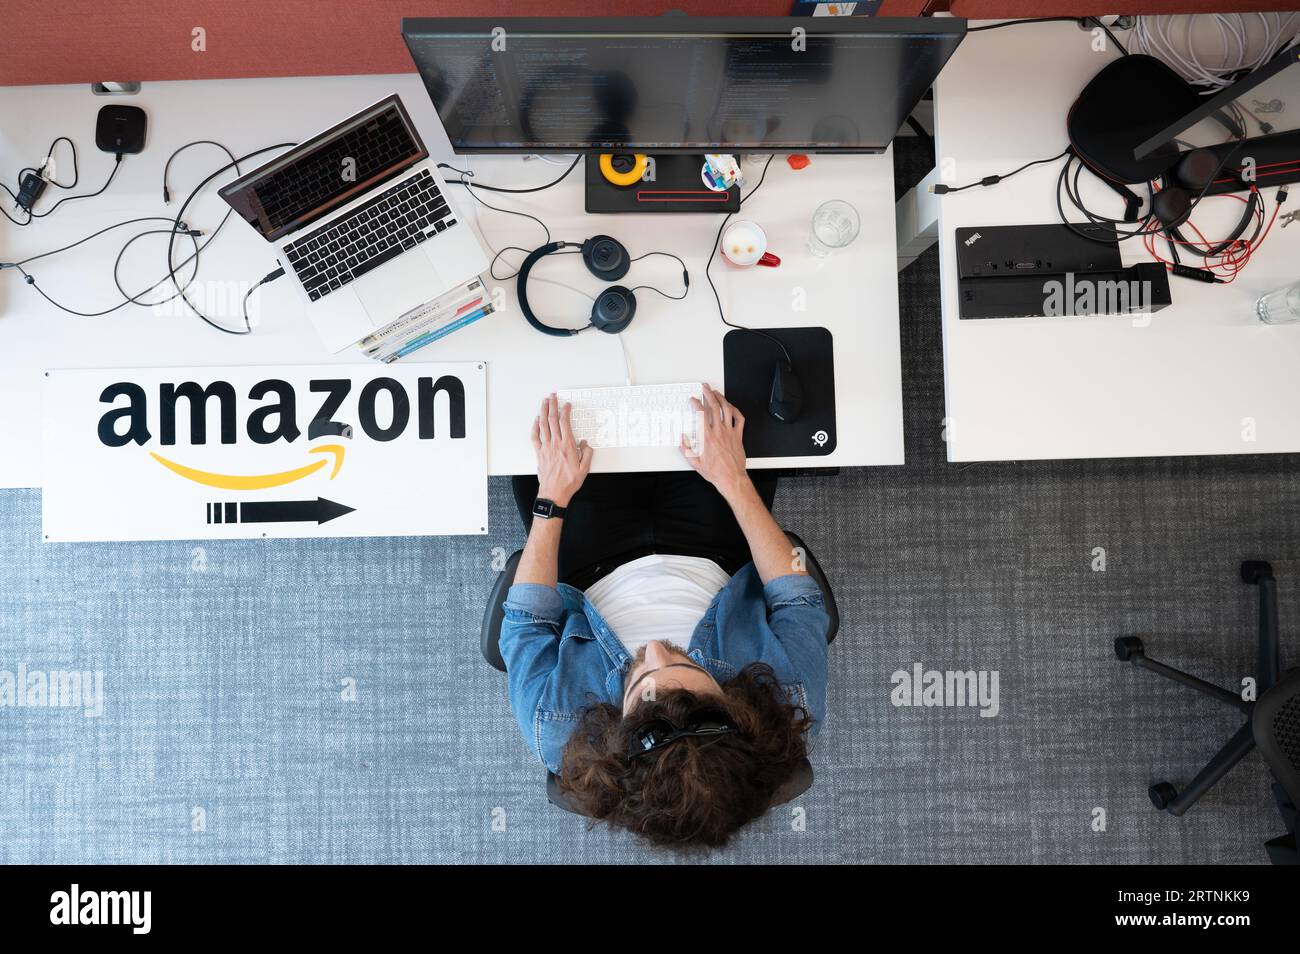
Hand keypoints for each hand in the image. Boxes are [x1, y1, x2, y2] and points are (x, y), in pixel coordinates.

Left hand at [532, 394, 591, 506]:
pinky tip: (536, 420)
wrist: (554, 493)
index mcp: (567, 446)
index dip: (565, 411)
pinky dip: (535, 427)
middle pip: (553, 420)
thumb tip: (585, 443)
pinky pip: (535, 437)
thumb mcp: (585, 469)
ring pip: (543, 425)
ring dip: (543, 412)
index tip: (567, 405)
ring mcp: (546, 448)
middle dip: (553, 406)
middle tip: (553, 397)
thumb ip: (587, 453)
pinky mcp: (539, 453)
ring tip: (544, 402)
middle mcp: (555, 444)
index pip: (565, 423)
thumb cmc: (568, 482)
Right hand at [681, 384, 751, 501]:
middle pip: (714, 407)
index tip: (693, 400)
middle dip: (708, 394)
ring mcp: (730, 432)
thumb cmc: (715, 472)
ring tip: (717, 393)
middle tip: (705, 388)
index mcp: (707, 436)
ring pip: (727, 409)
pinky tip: (732, 407)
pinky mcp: (738, 436)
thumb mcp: (694, 462)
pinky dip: (736, 411)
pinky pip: (739, 419)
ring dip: (721, 398)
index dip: (696, 403)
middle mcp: (719, 431)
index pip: (700, 413)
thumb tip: (681, 438)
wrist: (731, 478)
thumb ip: (686, 448)